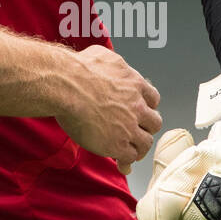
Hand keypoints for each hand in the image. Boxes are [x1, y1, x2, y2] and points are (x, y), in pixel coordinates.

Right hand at [55, 45, 161, 173]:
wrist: (66, 86)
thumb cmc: (78, 69)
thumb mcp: (103, 56)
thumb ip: (115, 64)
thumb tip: (114, 64)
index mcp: (135, 84)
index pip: (153, 98)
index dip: (147, 106)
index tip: (141, 110)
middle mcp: (136, 106)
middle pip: (154, 122)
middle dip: (146, 127)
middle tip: (138, 130)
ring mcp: (129, 127)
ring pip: (145, 142)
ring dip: (139, 145)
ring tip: (131, 150)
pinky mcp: (117, 144)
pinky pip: (130, 157)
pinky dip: (127, 160)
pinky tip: (122, 163)